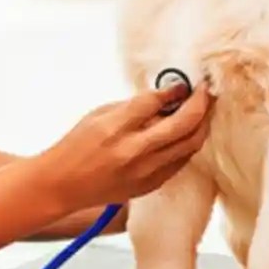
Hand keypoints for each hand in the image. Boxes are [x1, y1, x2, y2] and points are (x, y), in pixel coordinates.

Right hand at [34, 82, 211, 212]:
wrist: (63, 185)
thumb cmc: (76, 146)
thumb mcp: (98, 114)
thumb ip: (133, 105)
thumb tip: (166, 95)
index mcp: (116, 128)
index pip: (156, 101)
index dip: (175, 88)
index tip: (183, 83)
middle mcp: (134, 151)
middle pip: (184, 123)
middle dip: (201, 103)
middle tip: (206, 91)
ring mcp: (145, 171)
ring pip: (190, 144)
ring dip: (202, 123)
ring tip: (204, 109)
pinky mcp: (150, 185)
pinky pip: (181, 161)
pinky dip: (188, 143)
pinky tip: (187, 132)